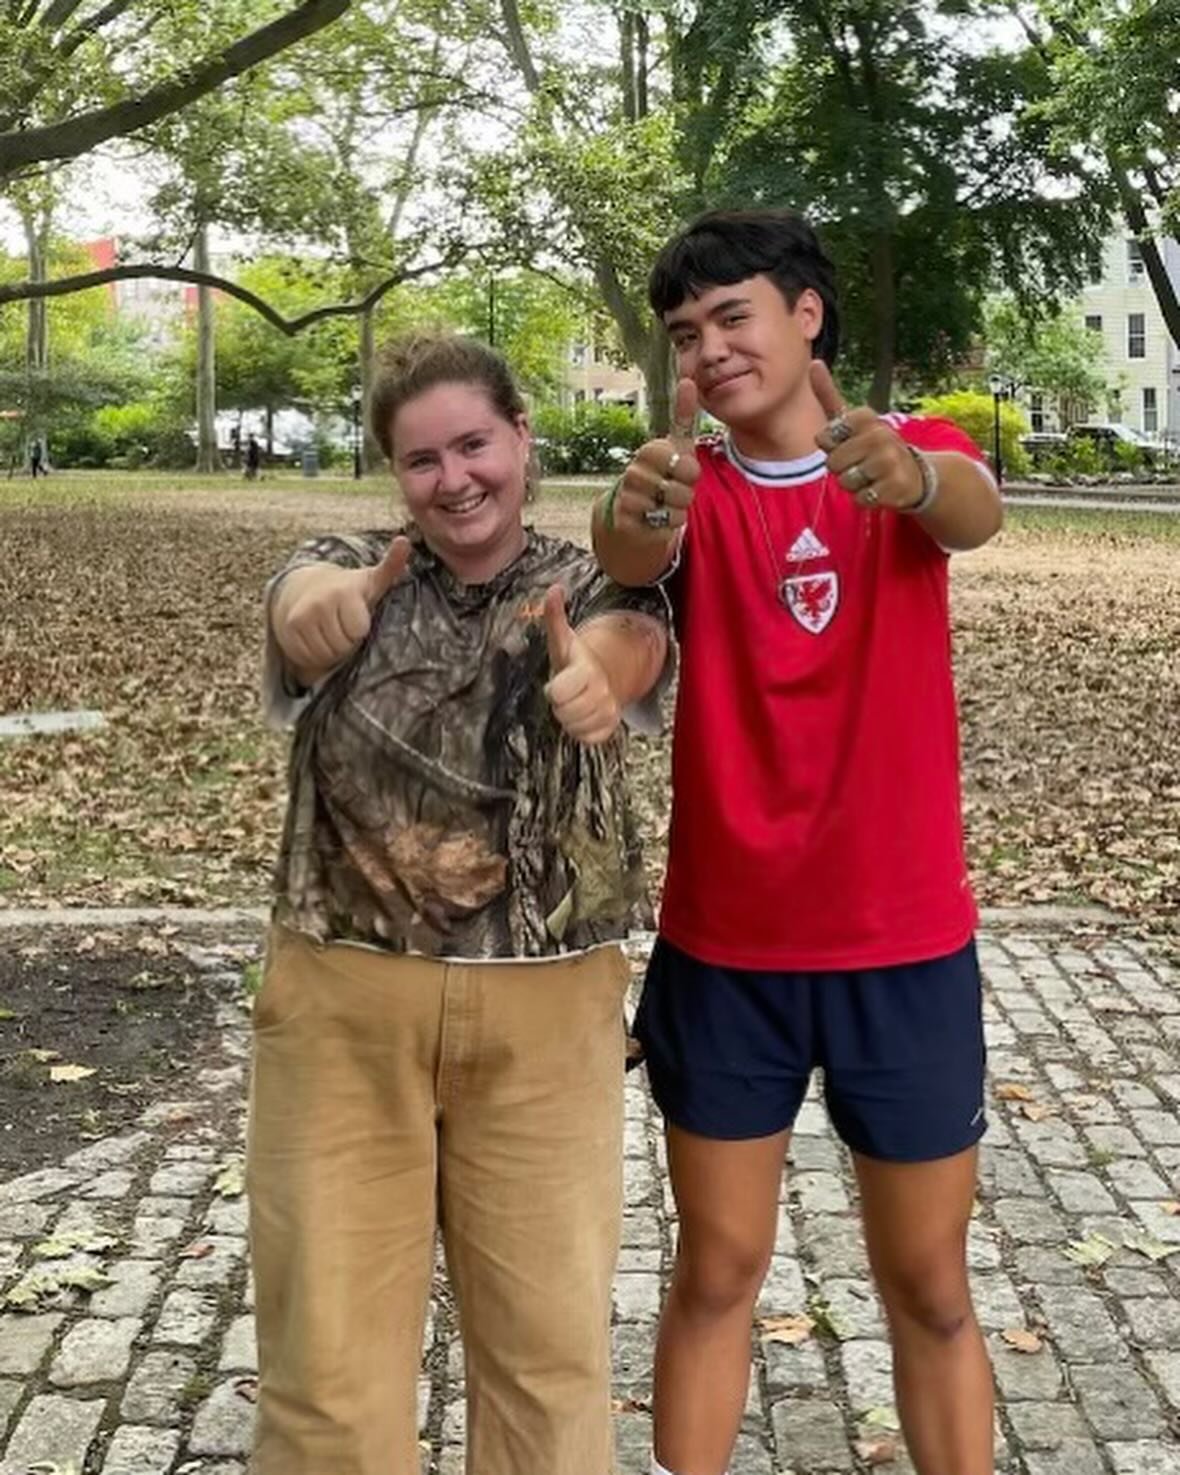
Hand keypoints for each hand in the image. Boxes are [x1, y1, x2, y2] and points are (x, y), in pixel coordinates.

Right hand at [274, 535, 410, 674]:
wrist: (307, 587)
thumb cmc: (350, 590)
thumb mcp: (372, 579)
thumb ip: (392, 564)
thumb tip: (404, 541)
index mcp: (345, 592)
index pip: (358, 631)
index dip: (360, 630)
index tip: (358, 618)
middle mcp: (321, 602)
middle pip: (342, 646)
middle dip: (346, 642)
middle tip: (344, 626)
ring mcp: (302, 615)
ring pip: (325, 654)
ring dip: (331, 651)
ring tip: (332, 632)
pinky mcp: (289, 628)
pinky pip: (307, 657)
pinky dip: (314, 655)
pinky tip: (317, 638)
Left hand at [543, 585, 620, 744]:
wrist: (602, 679)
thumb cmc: (574, 661)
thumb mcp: (563, 640)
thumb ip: (555, 616)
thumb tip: (554, 588)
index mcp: (585, 670)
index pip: (558, 692)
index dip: (553, 690)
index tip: (557, 682)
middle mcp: (600, 691)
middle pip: (564, 713)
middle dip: (559, 705)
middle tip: (565, 693)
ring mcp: (607, 710)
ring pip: (574, 727)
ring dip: (568, 719)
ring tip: (573, 703)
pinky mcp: (610, 727)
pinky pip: (588, 739)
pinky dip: (580, 731)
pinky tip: (582, 717)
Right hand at [606, 377, 700, 534]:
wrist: (629, 515)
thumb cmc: (658, 478)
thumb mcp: (674, 449)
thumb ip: (683, 418)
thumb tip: (688, 380)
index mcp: (649, 452)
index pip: (688, 466)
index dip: (690, 474)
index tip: (680, 472)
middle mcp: (634, 473)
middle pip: (684, 490)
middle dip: (685, 494)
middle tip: (672, 491)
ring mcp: (628, 498)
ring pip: (676, 510)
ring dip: (677, 511)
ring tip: (662, 506)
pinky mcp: (625, 522)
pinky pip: (666, 528)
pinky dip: (667, 527)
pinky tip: (654, 520)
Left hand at [811, 362, 923, 510]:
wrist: (915, 474)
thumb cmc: (874, 446)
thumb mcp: (853, 420)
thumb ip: (829, 395)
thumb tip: (814, 362)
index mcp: (866, 417)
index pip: (824, 438)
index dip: (832, 446)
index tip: (850, 442)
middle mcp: (880, 435)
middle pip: (832, 463)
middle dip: (842, 468)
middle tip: (861, 463)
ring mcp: (889, 461)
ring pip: (845, 482)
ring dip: (854, 484)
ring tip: (872, 476)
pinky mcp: (895, 487)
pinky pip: (860, 499)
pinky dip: (865, 499)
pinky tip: (880, 489)